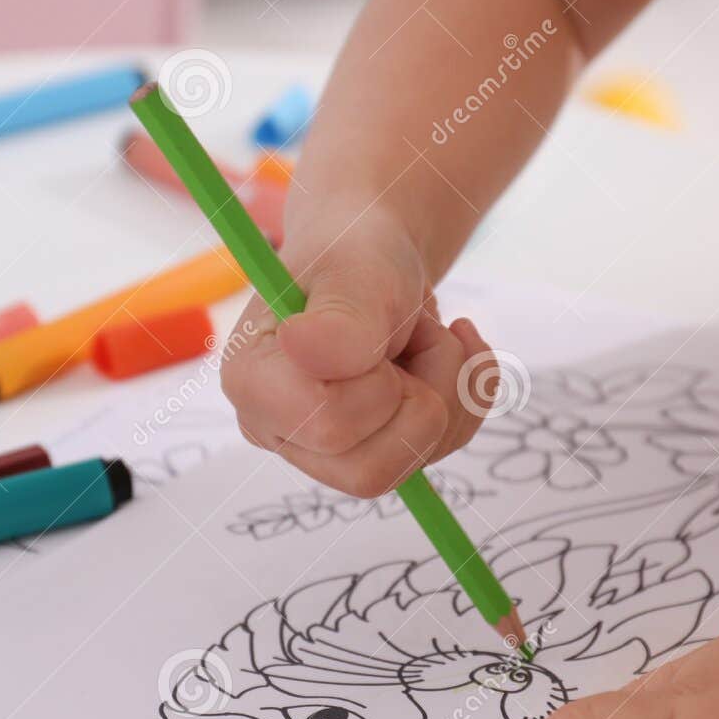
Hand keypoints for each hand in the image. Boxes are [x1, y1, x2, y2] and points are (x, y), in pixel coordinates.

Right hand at [220, 205, 492, 498]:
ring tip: (423, 335)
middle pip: (372, 469)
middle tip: (411, 332)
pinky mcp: (370, 453)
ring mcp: (323, 451)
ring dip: (447, 388)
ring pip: (413, 464)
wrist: (373, 249)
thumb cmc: (353, 254)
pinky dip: (465, 398)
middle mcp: (278, 430)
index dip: (379, 384)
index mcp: (253, 384)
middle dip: (423, 390)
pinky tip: (445, 352)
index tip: (375, 331)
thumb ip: (338, 320)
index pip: (331, 425)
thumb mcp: (355, 273)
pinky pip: (439, 452)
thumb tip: (301, 348)